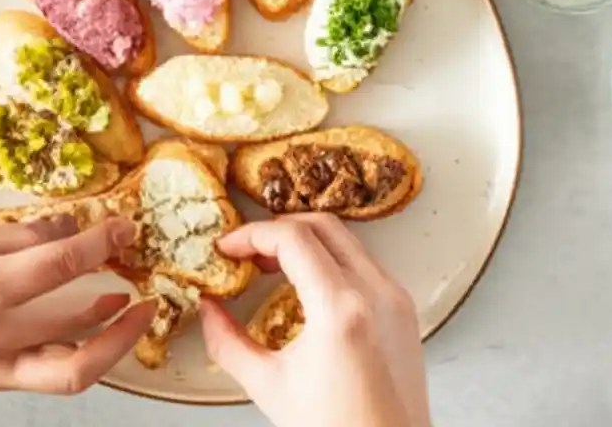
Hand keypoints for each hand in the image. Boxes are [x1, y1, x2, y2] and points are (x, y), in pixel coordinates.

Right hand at [0, 216, 154, 393]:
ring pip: (74, 367)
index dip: (101, 242)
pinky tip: (89, 330)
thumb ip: (19, 235)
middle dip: (119, 297)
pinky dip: (78, 354)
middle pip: (77, 319)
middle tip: (136, 272)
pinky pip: (49, 376)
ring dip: (112, 338)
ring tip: (125, 307)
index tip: (123, 228)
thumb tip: (71, 226)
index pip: (60, 262)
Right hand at [199, 214, 429, 426]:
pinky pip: (363, 263)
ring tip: (272, 267)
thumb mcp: (268, 386)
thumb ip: (227, 341)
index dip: (251, 235)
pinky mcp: (404, 309)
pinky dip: (330, 260)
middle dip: (277, 230)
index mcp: (340, 310)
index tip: (228, 248)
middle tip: (247, 252)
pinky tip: (306, 287)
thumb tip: (207, 308)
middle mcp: (375, 293)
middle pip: (322, 225)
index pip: (292, 239)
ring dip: (305, 242)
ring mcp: (395, 298)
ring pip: (346, 239)